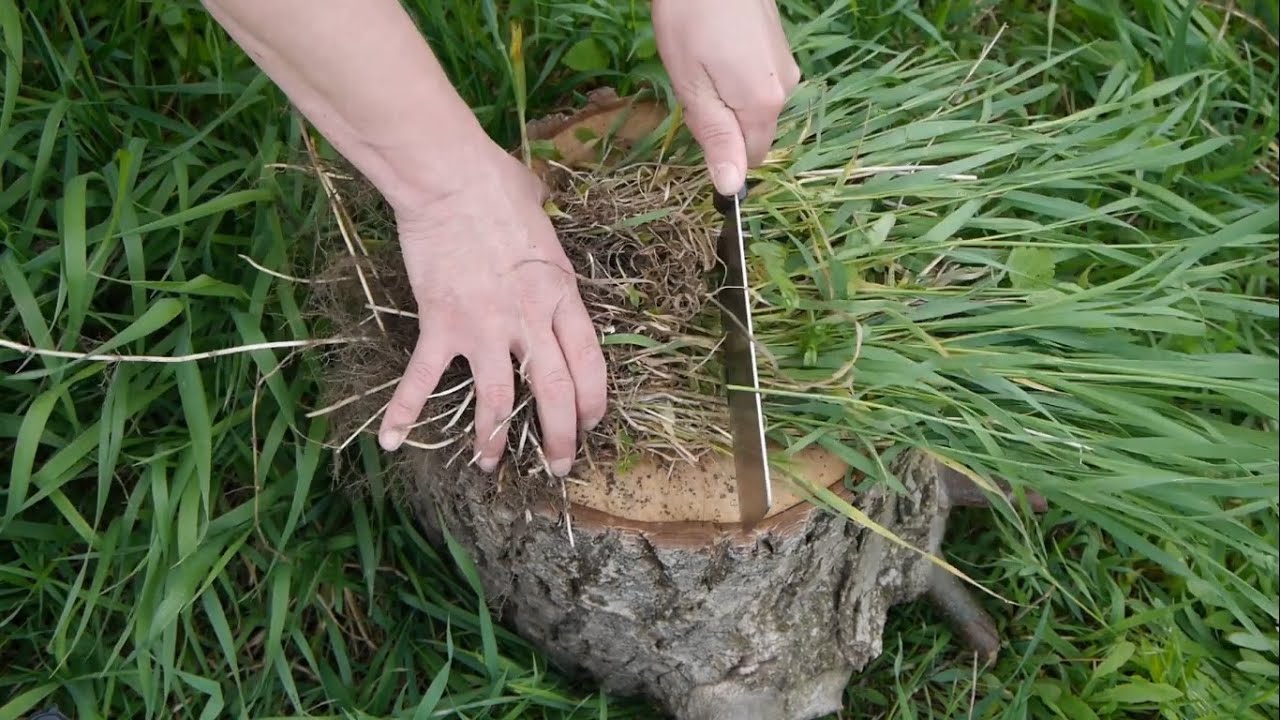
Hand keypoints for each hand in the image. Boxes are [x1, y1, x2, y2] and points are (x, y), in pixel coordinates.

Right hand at [377, 147, 606, 476]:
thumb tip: (540, 205)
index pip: (590, 363)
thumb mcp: (541, 210)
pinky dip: (405, 410)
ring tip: (489, 466)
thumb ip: (545, 227)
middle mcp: (530, 320)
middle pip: (554, 393)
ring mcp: (485, 327)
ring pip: (497, 399)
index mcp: (562, 294)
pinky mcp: (442, 324)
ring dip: (494, 438)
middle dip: (560, 437)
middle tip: (559, 465)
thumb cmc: (496, 185)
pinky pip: (424, 377)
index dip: (593, 401)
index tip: (591, 424)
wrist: (448, 179)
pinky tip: (393, 439)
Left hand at [652, 0, 800, 194]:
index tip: (696, 121)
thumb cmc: (690, 21)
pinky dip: (736, 75)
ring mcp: (786, 64)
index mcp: (765, 106)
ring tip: (702, 61)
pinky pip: (758, 80)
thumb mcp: (693, 88)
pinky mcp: (779, 45)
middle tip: (694, 84)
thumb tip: (730, 187)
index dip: (722, 152)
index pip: (751, 159)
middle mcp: (786, 88)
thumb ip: (716, 139)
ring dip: (728, 97)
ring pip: (755, 105)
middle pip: (754, 131)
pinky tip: (715, 47)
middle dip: (724, 122)